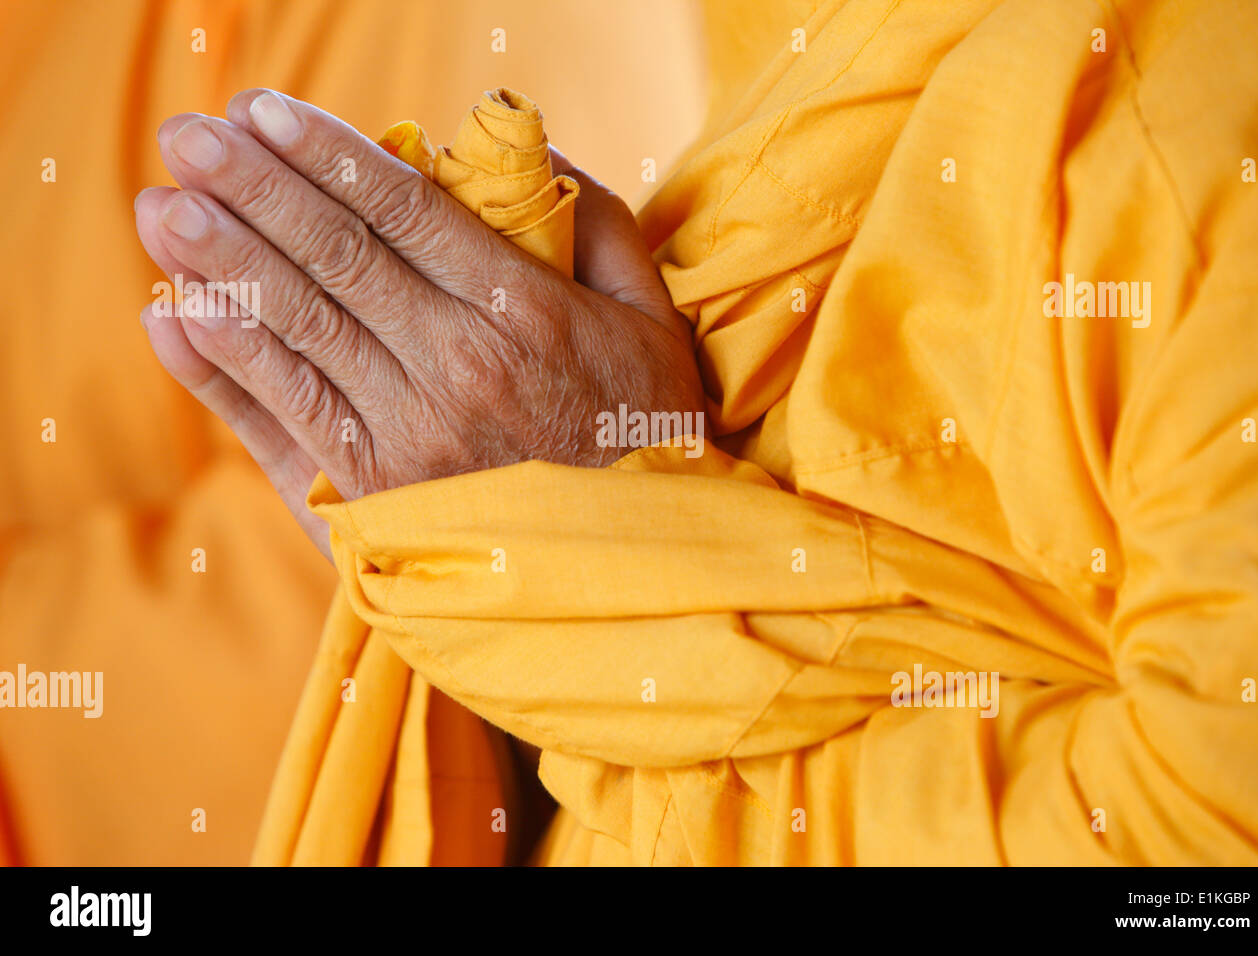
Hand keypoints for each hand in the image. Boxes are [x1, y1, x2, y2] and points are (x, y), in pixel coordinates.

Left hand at [135, 90, 704, 557]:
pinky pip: (286, 416)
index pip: (402, 209)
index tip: (262, 111)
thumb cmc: (647, 434)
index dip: (324, 153)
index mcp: (522, 311)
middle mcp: (457, 367)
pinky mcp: (374, 496)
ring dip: (220, 262)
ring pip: (298, 327)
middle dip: (251, 187)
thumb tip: (535, 148)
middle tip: (187, 136)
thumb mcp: (651, 318)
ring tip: (159, 208)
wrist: (635, 572)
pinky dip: (226, 365)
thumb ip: (601, 223)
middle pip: (335, 255)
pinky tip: (174, 313)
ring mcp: (409, 435)